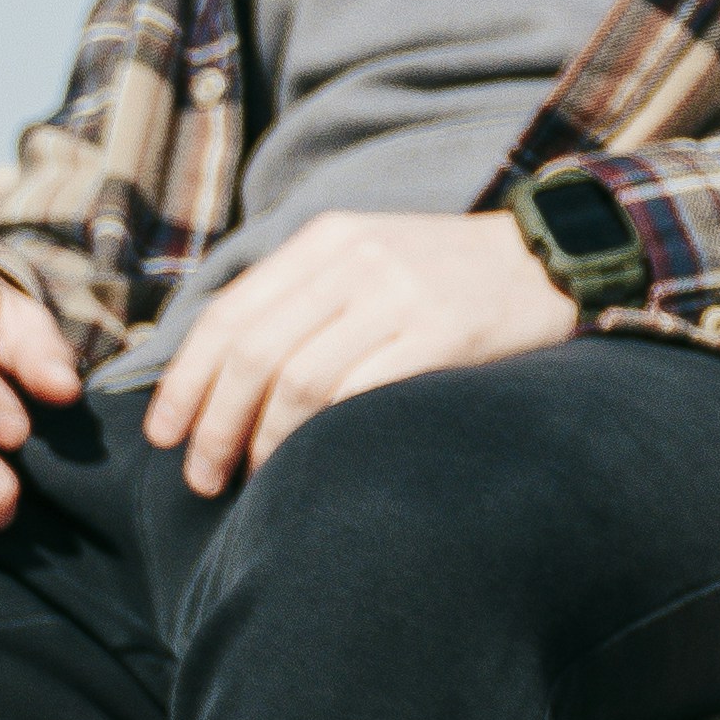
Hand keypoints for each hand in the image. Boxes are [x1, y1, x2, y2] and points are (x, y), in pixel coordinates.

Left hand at [142, 203, 579, 491]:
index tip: (165, 433)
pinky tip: (308, 463)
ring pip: (298, 379)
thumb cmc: (452, 277)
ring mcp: (399, 293)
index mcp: (328, 240)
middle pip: (253, 352)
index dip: (185, 380)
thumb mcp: (372, 259)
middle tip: (201, 476)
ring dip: (262, 440)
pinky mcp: (441, 332)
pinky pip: (357, 392)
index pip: (228, 313)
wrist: (554, 258)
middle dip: (214, 423)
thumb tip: (225, 375)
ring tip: (252, 478)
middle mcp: (356, 259)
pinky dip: (319, 436)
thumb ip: (306, 298)